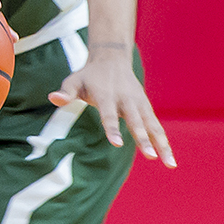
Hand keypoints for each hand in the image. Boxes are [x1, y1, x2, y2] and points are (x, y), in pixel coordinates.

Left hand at [48, 45, 174, 167]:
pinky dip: (164, 141)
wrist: (112, 59)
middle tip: (150, 156)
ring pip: (152, 125)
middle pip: (136, 121)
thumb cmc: (89, 75)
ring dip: (162, 143)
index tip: (117, 144)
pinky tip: (169, 158)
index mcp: (107, 94)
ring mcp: (139, 103)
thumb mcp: (74, 80)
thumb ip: (66, 92)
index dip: (113, 128)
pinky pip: (156, 126)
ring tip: (170, 164)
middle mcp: (126, 99)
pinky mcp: (146, 107)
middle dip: (143, 138)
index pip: (109, 114)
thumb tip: (53, 98)